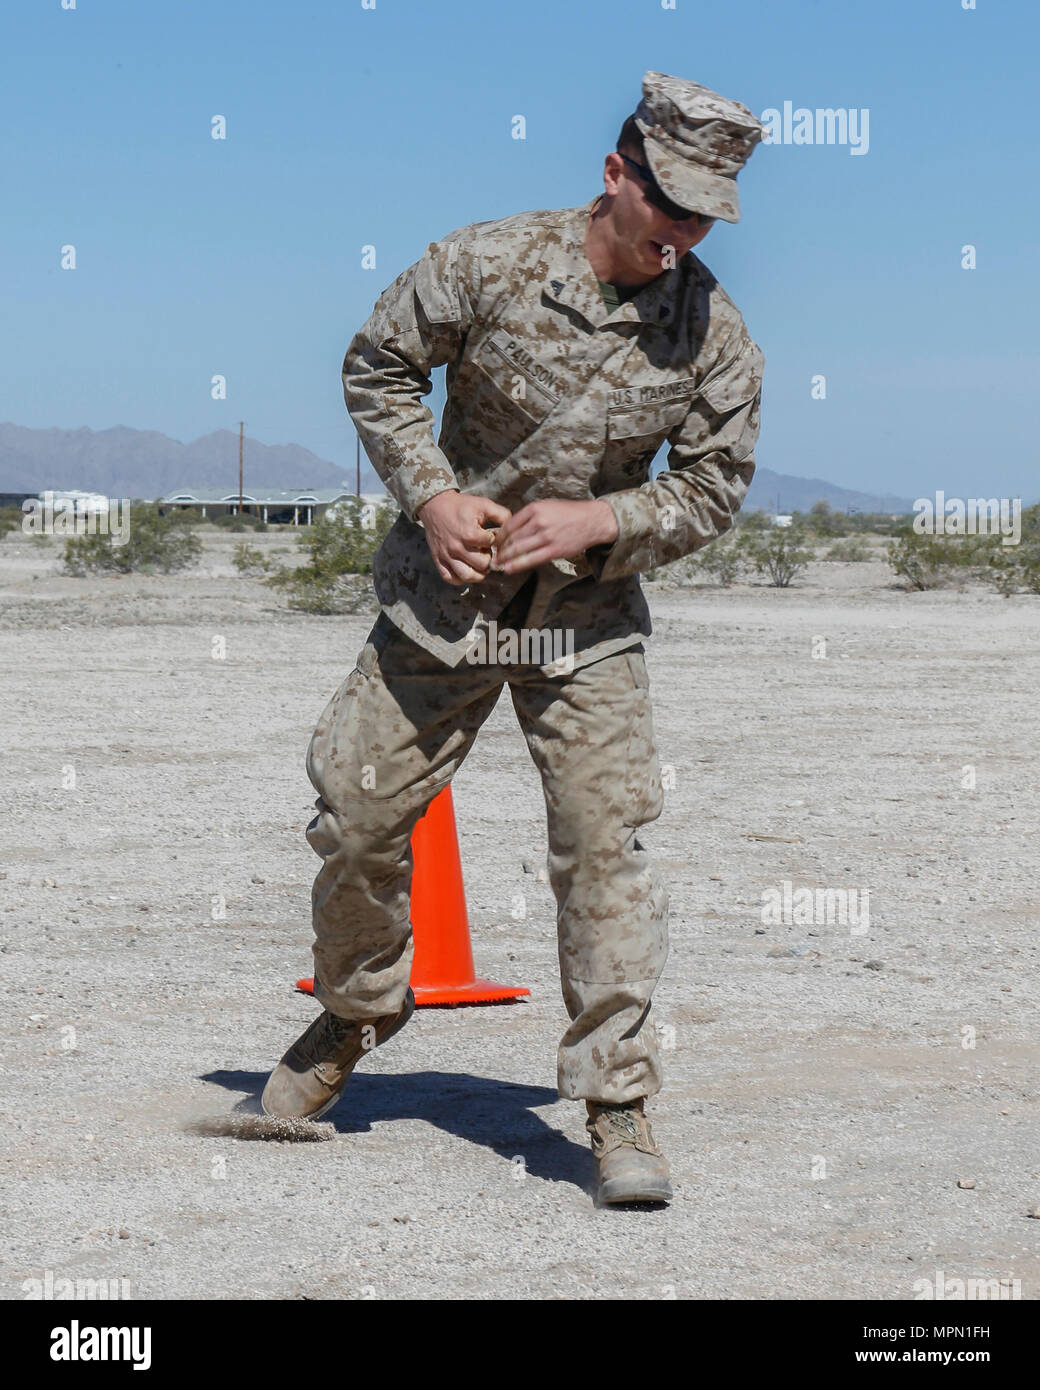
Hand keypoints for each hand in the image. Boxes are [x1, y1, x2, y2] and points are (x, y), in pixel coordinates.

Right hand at [418, 489, 512, 585]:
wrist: (434, 505)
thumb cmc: (459, 506)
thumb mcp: (483, 504)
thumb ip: (501, 515)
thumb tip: (512, 528)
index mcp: (469, 533)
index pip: (491, 546)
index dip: (495, 540)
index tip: (492, 535)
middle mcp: (457, 547)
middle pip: (482, 565)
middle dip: (488, 558)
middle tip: (486, 550)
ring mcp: (447, 555)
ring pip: (467, 576)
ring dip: (477, 573)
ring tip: (479, 564)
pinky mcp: (438, 559)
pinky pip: (450, 578)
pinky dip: (459, 578)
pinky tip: (465, 569)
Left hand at [491, 498, 618, 573]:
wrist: (592, 520)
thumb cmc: (569, 513)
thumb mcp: (547, 505)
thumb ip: (530, 515)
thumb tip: (512, 527)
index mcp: (535, 509)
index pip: (509, 524)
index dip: (499, 536)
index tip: (494, 543)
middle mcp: (538, 521)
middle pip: (511, 538)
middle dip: (499, 549)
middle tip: (492, 556)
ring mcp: (546, 536)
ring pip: (518, 549)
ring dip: (505, 558)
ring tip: (497, 564)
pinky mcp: (554, 550)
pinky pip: (531, 559)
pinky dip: (517, 565)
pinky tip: (509, 569)